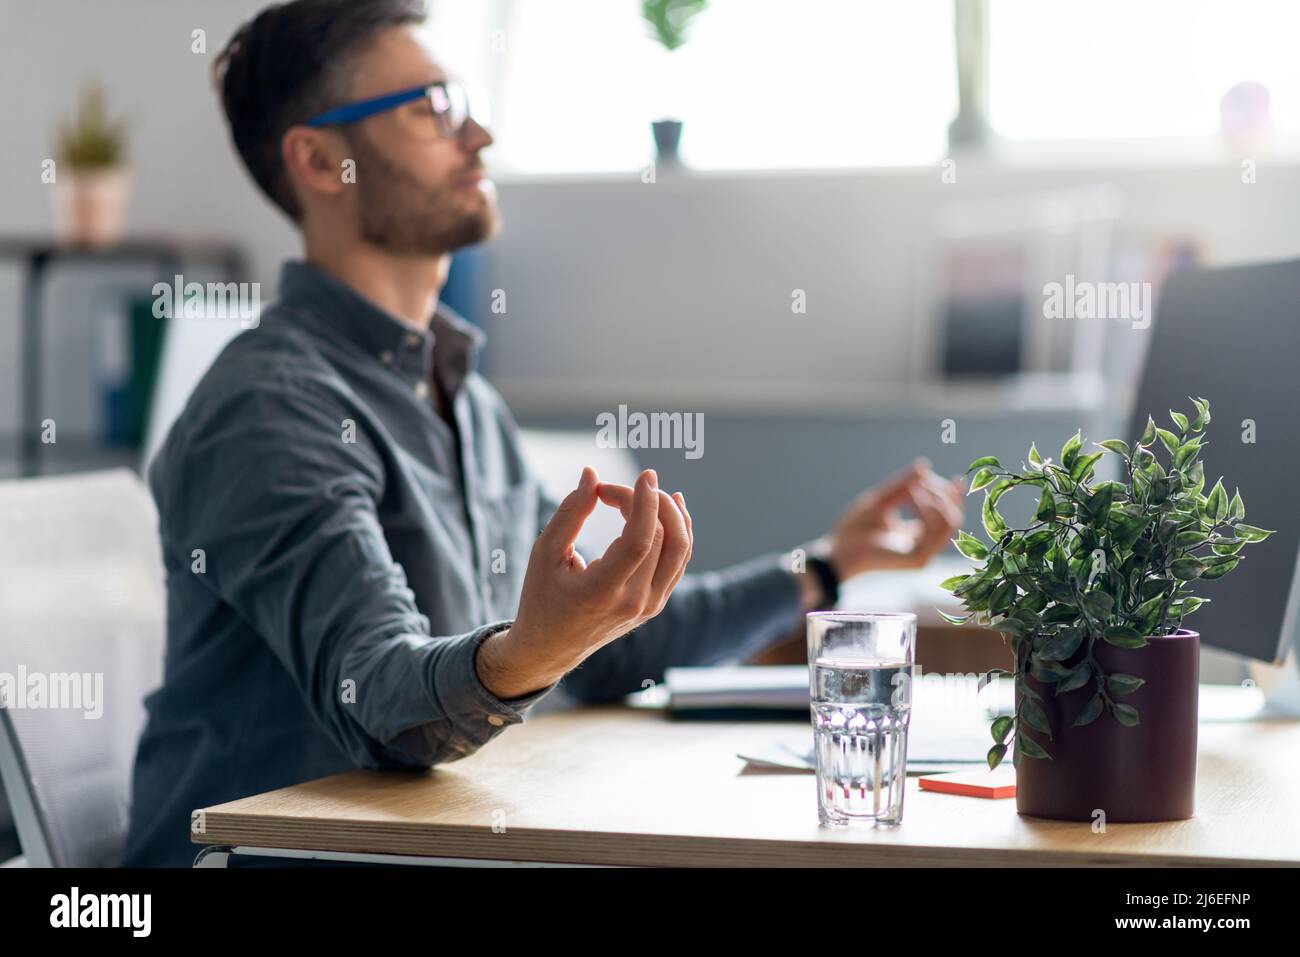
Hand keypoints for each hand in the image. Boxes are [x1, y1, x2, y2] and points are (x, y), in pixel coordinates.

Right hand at [475, 467, 692, 698]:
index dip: (645, 502)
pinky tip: (673, 509)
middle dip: (644, 501)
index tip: (643, 475)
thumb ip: (570, 512)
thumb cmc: (542, 597)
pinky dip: (681, 532)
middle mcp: (633, 601)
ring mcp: (649, 606)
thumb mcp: (544, 553)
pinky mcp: (655, 604)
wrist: (550, 648)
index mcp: (601, 591)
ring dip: (672, 513)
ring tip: (653, 488)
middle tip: (612, 491)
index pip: (639, 541)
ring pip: (680, 550)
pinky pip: (678, 563)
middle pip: (662, 538)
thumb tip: (593, 474)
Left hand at [824, 459, 963, 579]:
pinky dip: (927, 509)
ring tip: (916, 488)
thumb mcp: (880, 499)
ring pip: (949, 524)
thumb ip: (902, 485)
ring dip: (937, 500)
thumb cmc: (854, 528)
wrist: (837, 551)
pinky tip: (913, 496)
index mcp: (917, 534)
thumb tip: (924, 465)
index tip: (958, 479)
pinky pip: (935, 531)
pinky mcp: (918, 560)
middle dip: (944, 494)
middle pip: (953, 519)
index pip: (947, 516)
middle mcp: (923, 545)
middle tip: (924, 480)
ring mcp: (923, 554)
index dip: (955, 498)